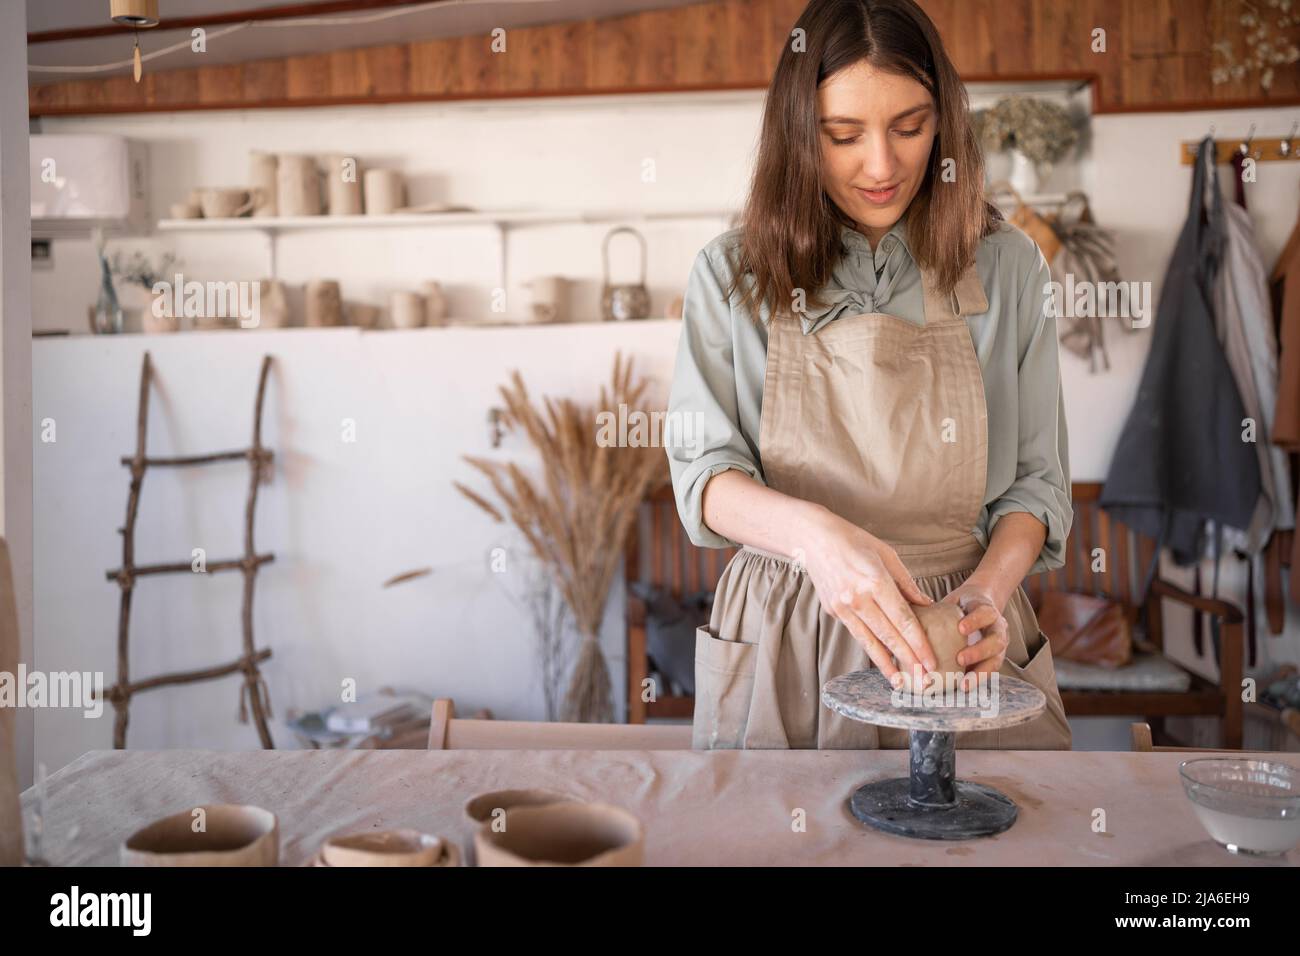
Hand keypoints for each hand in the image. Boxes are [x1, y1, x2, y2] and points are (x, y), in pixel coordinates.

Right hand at [800, 509, 935, 684]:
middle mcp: (857, 597)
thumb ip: (906, 583)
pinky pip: (857, 634)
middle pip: (888, 635)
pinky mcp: (833, 611)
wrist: (814, 539)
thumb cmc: (854, 541)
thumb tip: (926, 605)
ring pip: (869, 641)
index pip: (902, 619)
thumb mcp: (887, 555)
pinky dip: (871, 649)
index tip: (931, 660)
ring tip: (901, 682)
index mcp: (875, 581)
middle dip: (908, 660)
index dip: (918, 643)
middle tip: (924, 680)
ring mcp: (843, 607)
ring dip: (887, 664)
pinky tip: (882, 661)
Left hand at [939, 580, 1009, 690]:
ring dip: (980, 673)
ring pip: (996, 661)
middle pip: (996, 641)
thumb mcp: (952, 602)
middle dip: (979, 651)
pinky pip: (989, 673)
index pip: (986, 613)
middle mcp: (998, 630)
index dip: (975, 621)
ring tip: (963, 684)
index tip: (961, 628)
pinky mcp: (994, 660)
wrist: (978, 607)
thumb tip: (906, 610)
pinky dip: (976, 681)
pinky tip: (962, 689)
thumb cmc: (960, 606)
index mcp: (987, 611)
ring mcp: (999, 647)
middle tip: (960, 659)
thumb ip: (936, 607)